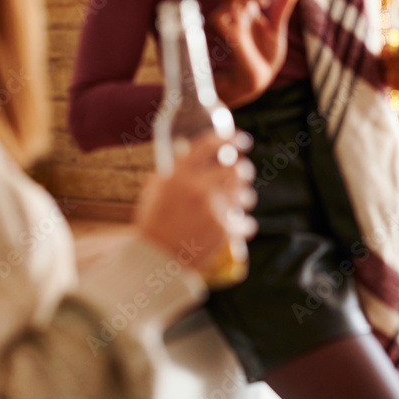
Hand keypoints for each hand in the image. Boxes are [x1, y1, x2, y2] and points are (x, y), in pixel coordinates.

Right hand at [134, 132, 257, 272]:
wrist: (155, 259)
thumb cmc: (153, 223)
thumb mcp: (156, 190)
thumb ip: (174, 170)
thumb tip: (187, 152)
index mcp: (179, 175)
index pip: (208, 145)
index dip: (228, 139)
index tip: (240, 139)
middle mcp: (198, 189)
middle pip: (236, 168)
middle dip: (243, 169)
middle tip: (242, 172)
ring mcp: (213, 210)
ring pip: (245, 195)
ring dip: (244, 197)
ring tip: (237, 202)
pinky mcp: (224, 230)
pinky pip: (245, 221)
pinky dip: (242, 224)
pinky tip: (236, 226)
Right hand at [211, 0, 304, 108]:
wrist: (258, 80)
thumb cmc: (264, 58)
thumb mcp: (276, 31)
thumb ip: (281, 11)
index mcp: (249, 9)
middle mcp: (238, 12)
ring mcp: (230, 23)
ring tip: (264, 3)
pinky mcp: (225, 37)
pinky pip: (218, 17)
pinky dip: (232, 11)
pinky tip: (251, 16)